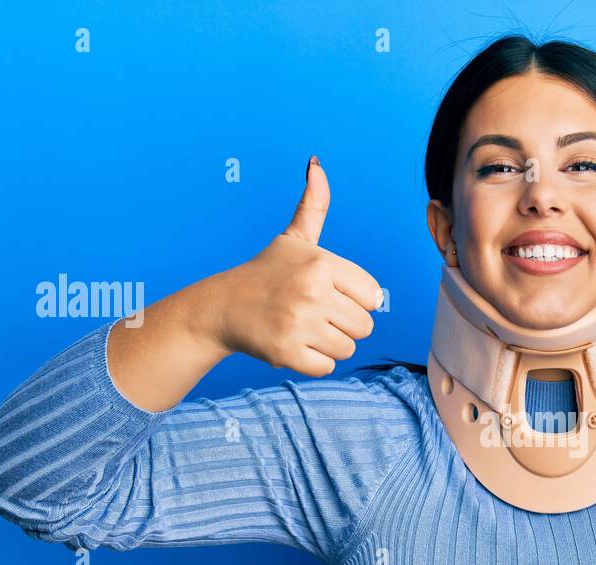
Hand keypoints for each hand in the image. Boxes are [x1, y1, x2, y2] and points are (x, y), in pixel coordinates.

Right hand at [213, 156, 383, 376]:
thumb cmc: (267, 273)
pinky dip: (313, 362)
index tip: (327, 293)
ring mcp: (299, 324)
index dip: (353, 299)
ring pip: (348, 348)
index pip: (373, 296)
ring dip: (329, 344)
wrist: (223, 307)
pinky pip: (327, 367)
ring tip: (303, 328)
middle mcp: (312, 292)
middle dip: (343, 324)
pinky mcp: (287, 354)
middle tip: (313, 314)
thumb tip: (316, 165)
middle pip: (365, 326)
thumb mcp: (293, 238)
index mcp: (321, 264)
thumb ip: (313, 205)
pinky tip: (293, 344)